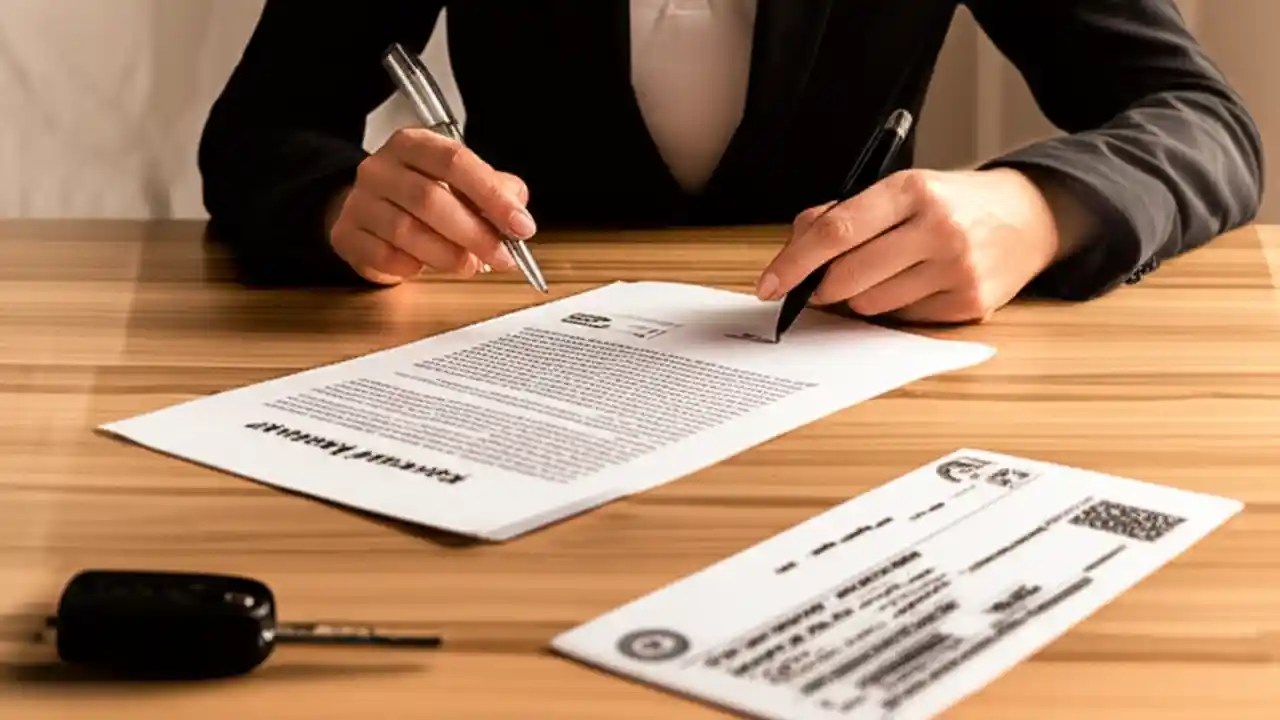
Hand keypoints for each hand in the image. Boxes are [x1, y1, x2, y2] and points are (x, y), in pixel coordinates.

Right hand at [325, 128, 537, 283]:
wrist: (367, 210)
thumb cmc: (422, 194)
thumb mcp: (462, 182)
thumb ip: (495, 189)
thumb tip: (517, 209)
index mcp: (414, 144)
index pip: (454, 161)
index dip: (491, 195)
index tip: (520, 225)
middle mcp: (381, 168)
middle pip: (431, 199)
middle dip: (475, 234)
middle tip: (502, 257)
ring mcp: (359, 200)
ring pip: (407, 232)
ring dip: (449, 256)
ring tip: (469, 265)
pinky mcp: (347, 234)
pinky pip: (385, 256)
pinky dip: (413, 267)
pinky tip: (426, 265)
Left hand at [755, 168, 1087, 322]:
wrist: (1028, 217)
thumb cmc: (948, 204)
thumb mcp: (899, 190)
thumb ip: (840, 215)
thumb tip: (793, 255)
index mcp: (911, 189)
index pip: (836, 230)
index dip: (794, 263)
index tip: (769, 284)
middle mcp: (937, 227)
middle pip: (847, 276)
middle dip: (823, 287)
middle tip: (822, 285)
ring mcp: (957, 268)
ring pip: (871, 305)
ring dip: (861, 298)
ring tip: (886, 274)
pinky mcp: (970, 303)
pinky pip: (903, 321)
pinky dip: (895, 309)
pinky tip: (916, 285)